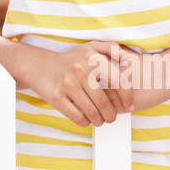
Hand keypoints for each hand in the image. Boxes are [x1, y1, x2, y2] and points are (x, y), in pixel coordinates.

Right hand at [16, 41, 137, 127]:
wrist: (39, 66)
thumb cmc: (71, 59)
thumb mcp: (90, 48)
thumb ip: (110, 49)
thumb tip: (127, 58)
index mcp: (92, 58)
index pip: (118, 81)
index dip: (127, 97)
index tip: (130, 106)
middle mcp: (80, 70)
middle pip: (105, 103)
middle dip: (111, 114)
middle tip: (111, 117)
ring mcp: (67, 84)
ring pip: (92, 112)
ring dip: (99, 120)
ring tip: (99, 119)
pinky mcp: (56, 97)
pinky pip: (78, 117)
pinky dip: (85, 122)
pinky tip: (85, 118)